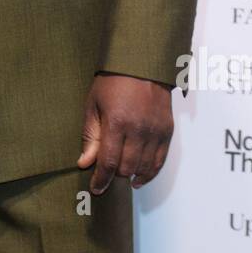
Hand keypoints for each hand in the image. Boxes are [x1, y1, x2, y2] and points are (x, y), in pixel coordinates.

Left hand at [77, 72, 173, 194]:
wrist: (142, 63)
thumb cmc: (113, 81)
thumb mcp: (94, 105)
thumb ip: (90, 137)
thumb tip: (85, 163)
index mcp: (117, 122)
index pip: (108, 162)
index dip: (101, 180)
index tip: (96, 189)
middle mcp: (138, 129)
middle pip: (127, 168)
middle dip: (114, 175)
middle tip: (106, 173)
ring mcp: (155, 131)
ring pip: (144, 167)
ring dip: (132, 175)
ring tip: (122, 175)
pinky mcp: (167, 130)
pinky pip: (160, 160)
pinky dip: (150, 172)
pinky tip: (140, 177)